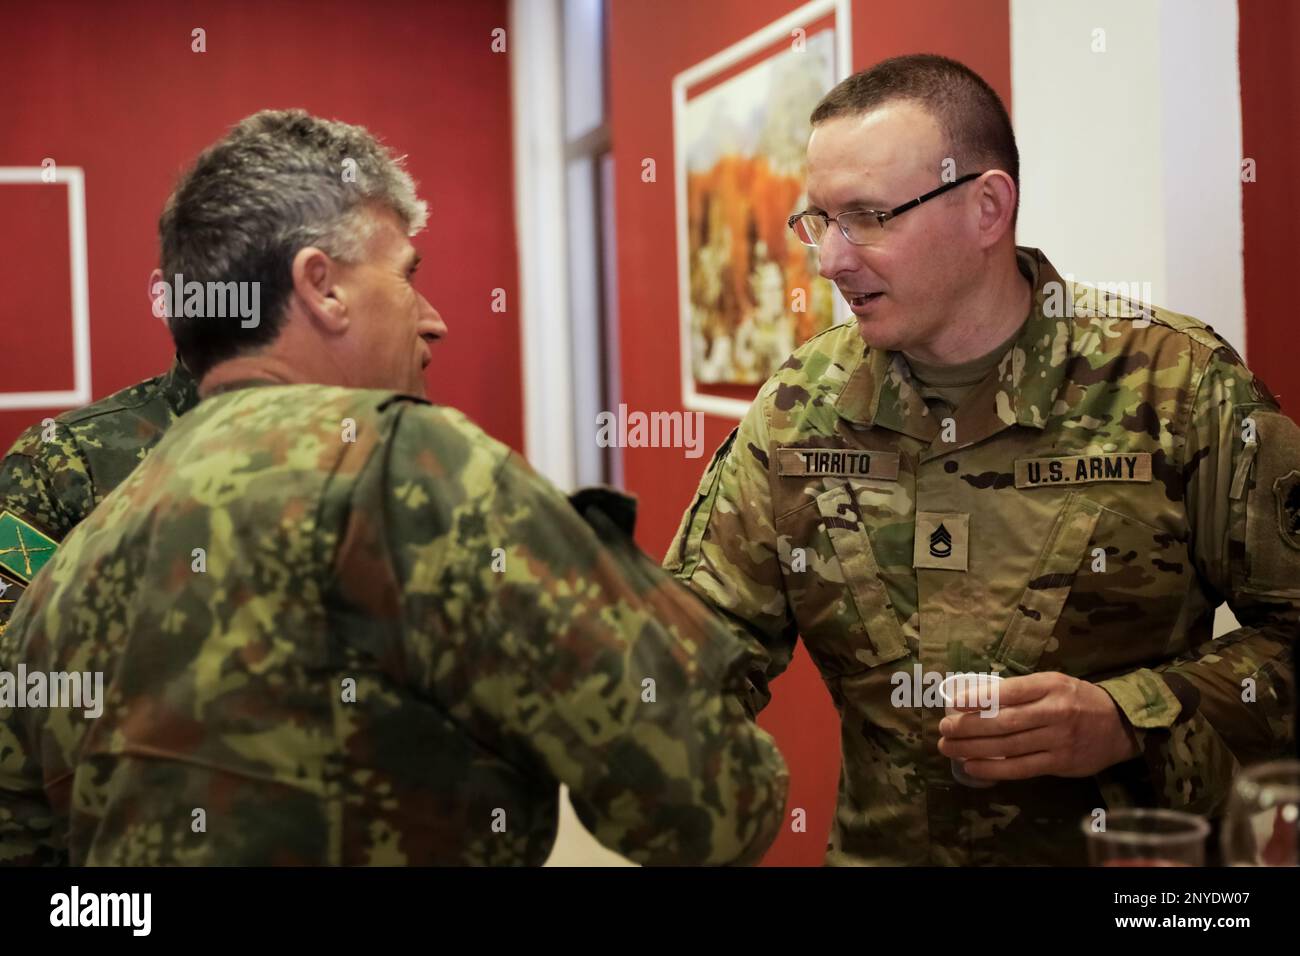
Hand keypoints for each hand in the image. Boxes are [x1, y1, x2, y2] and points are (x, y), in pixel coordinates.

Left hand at [937, 671, 1139, 780]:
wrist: (1120, 725)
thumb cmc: (1077, 700)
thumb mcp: (1053, 684)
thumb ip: (1022, 691)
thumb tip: (976, 696)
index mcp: (1050, 686)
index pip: (1009, 691)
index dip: (978, 698)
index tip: (953, 703)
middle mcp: (1054, 712)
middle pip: (1004, 721)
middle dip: (968, 727)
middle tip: (943, 730)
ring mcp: (1058, 740)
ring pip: (1008, 747)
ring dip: (973, 749)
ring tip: (948, 748)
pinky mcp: (1060, 763)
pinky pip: (1021, 768)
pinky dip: (994, 769)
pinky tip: (972, 767)